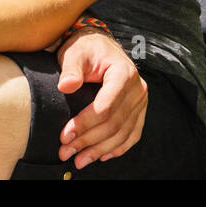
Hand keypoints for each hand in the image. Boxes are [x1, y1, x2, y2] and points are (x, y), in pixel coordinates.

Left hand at [56, 30, 147, 168]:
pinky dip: (118, 148)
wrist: (100, 46)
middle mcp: (137, 88)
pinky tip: (102, 156)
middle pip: (114, 123)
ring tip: (78, 159)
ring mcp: (140, 101)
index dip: (85, 124)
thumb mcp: (75, 53)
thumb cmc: (86, 49)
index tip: (65, 136)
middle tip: (65, 151)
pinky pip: (132, 134)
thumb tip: (65, 85)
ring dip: (99, 150)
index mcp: (123, 73)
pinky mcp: (139, 110)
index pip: (106, 106)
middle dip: (88, 141)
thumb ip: (71, 69)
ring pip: (122, 133)